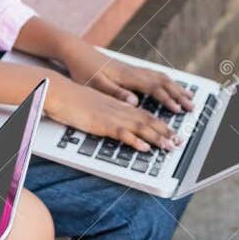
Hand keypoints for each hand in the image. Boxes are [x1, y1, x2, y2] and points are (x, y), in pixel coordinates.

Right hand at [46, 77, 179, 151]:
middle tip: (179, 142)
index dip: (161, 123)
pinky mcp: (102, 123)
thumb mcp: (96, 105)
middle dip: (166, 131)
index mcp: (119, 104)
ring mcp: (112, 115)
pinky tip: (144, 148)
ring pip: (140, 126)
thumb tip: (121, 118)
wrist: (59, 92)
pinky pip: (122, 133)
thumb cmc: (74, 99)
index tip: (172, 132)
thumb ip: (110, 112)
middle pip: (148, 119)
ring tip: (169, 147)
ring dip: (157, 137)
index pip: (145, 113)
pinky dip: (135, 141)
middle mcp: (119, 108)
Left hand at [59, 44, 194, 113]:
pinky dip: (167, 82)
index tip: (178, 110)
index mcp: (127, 76)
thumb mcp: (95, 84)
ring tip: (189, 97)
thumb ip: (116, 93)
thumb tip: (134, 102)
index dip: (167, 100)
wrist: (76, 51)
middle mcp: (134, 71)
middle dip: (179, 95)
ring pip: (161, 77)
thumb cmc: (83, 69)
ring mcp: (133, 69)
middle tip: (192, 106)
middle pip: (163, 82)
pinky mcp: (130, 69)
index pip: (154, 88)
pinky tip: (171, 87)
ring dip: (176, 88)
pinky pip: (155, 75)